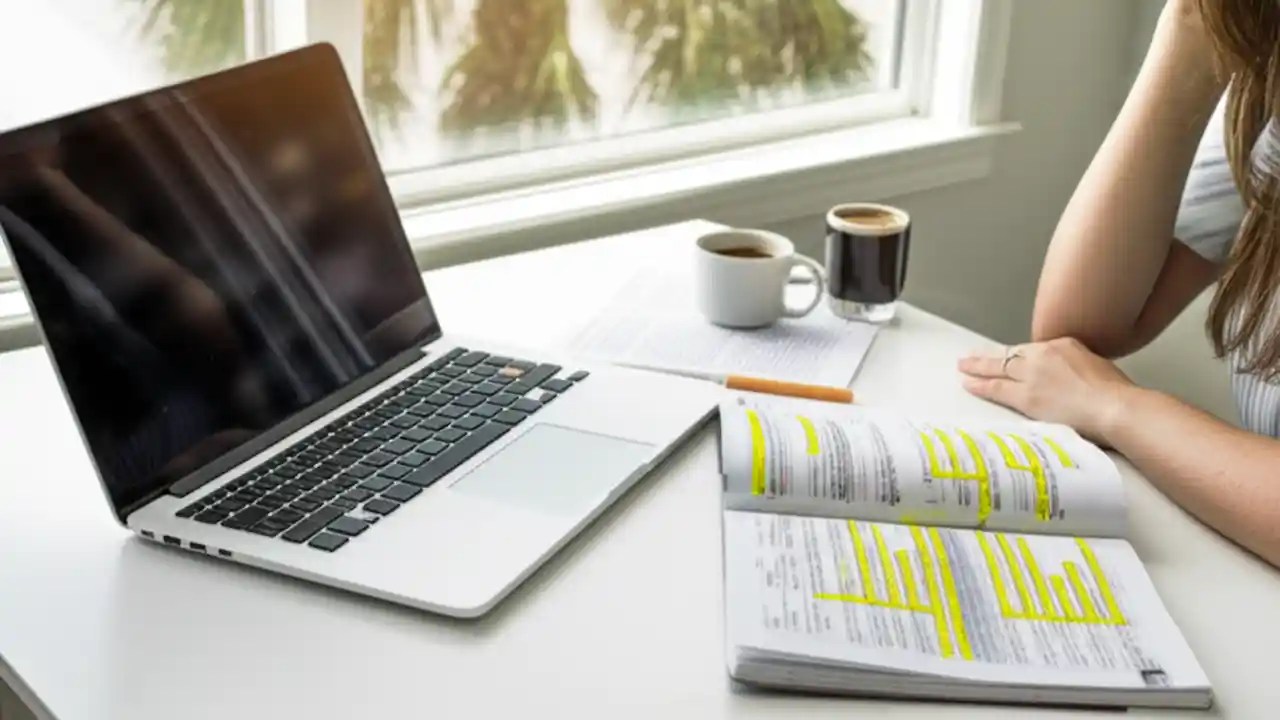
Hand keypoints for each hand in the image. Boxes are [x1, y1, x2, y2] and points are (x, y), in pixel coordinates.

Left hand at [957, 338, 1135, 444]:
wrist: (1114, 407)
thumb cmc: (1116, 394)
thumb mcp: (1097, 368)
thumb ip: (1076, 369)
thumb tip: (1070, 380)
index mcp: (1064, 345)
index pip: (1032, 350)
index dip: (1017, 357)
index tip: (1008, 359)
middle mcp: (1044, 355)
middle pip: (1010, 354)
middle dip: (989, 357)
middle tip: (970, 357)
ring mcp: (1032, 374)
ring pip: (998, 368)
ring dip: (978, 368)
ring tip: (963, 368)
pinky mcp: (1026, 396)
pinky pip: (996, 388)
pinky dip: (980, 385)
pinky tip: (969, 384)